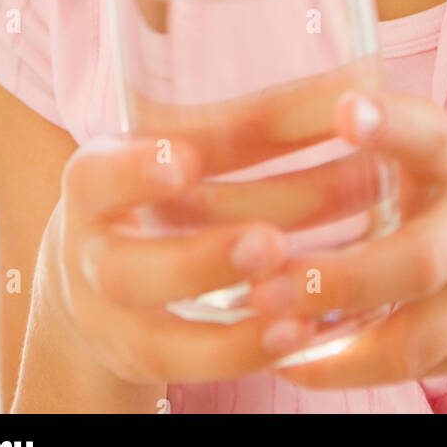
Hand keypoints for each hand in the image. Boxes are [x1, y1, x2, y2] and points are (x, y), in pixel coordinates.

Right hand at [35, 132, 318, 384]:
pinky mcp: (145, 359)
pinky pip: (188, 370)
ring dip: (231, 325)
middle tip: (269, 243)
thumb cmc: (162, 182)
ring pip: (155, 338)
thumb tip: (357, 77)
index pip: (99, 175)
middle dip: (200, 259)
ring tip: (299, 298)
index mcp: (92, 181)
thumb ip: (239, 122)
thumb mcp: (175, 142)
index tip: (185, 159)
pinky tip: (301, 331)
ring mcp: (110, 320)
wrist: (100, 265)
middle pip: (126, 270)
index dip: (136, 170)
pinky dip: (244, 353)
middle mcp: (89, 255)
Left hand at [246, 90, 446, 387]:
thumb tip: (264, 111)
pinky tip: (294, 362)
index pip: (429, 135)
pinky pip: (414, 367)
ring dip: (336, 343)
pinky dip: (351, 368)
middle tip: (265, 285)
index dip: (389, 123)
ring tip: (266, 332)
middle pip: (418, 261)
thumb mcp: (437, 142)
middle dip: (341, 278)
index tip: (347, 110)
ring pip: (415, 334)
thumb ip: (377, 132)